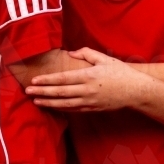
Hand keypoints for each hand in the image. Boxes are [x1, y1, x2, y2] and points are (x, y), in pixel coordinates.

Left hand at [25, 47, 152, 111]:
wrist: (135, 91)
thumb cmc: (120, 72)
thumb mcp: (104, 58)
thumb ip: (87, 53)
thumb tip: (71, 53)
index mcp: (89, 76)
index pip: (63, 79)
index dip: (47, 80)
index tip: (35, 81)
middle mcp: (87, 90)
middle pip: (60, 93)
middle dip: (42, 92)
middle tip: (27, 92)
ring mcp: (89, 101)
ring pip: (64, 104)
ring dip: (49, 103)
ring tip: (36, 101)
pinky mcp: (92, 109)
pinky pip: (73, 110)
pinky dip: (61, 109)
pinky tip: (53, 106)